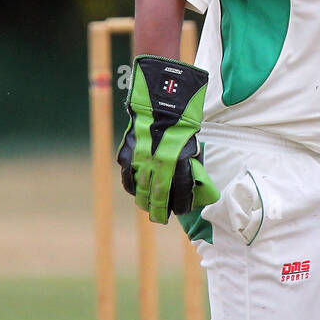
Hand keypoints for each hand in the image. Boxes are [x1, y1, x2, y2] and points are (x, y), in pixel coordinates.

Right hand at [118, 56, 219, 223]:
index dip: (181, 205)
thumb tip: (188, 187)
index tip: (181, 210)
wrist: (162, 102)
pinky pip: (127, 176)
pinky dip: (131, 185)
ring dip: (143, 201)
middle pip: (156, 197)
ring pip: (139, 190)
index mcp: (178, 163)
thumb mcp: (192, 147)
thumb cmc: (182, 123)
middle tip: (160, 217)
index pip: (179, 194)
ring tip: (146, 207)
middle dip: (159, 210)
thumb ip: (188, 168)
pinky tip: (135, 189)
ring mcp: (141, 160)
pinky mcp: (128, 153)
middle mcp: (158, 165)